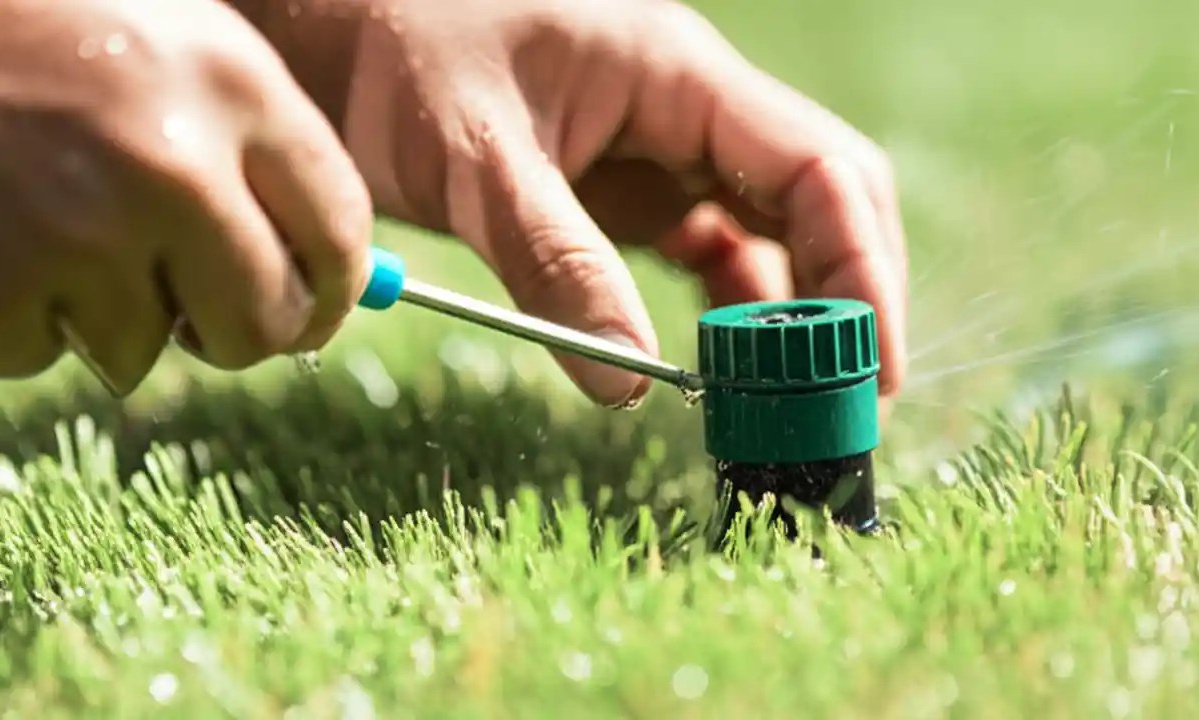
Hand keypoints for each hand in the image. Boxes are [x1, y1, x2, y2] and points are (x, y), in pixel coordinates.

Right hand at [0, 0, 372, 395]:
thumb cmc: (22, 7)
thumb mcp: (164, 29)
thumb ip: (250, 142)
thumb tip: (329, 270)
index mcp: (231, 85)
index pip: (340, 233)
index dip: (334, 287)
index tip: (313, 307)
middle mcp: (168, 166)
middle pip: (262, 322)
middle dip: (239, 328)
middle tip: (202, 307)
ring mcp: (71, 236)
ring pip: (144, 350)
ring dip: (110, 310)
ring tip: (47, 214)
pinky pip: (39, 353)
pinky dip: (20, 316)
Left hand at [250, 0, 907, 406]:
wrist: (327, 26)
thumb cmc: (393, 54)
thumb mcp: (477, 160)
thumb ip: (557, 263)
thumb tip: (631, 384)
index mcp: (679, 75)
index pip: (818, 168)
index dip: (861, 269)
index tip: (870, 366)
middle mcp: (687, 110)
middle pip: (815, 202)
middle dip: (842, 300)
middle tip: (845, 406)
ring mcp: (658, 149)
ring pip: (763, 233)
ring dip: (786, 318)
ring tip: (789, 409)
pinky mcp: (620, 189)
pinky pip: (699, 251)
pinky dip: (721, 312)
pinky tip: (719, 369)